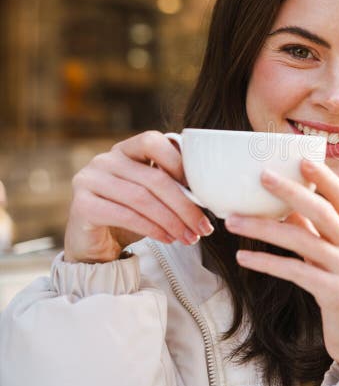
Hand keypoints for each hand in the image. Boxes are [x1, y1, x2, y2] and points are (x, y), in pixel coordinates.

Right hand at [64, 131, 213, 262]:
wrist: (95, 244)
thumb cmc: (131, 215)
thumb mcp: (153, 194)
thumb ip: (171, 182)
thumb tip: (209, 190)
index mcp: (125, 149)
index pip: (153, 141)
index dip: (179, 163)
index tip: (201, 191)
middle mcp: (104, 160)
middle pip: (153, 178)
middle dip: (184, 205)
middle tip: (203, 227)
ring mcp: (89, 180)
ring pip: (142, 198)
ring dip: (172, 221)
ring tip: (189, 237)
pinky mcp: (82, 206)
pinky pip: (126, 216)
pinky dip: (152, 228)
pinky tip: (168, 238)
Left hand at [225, 159, 338, 372]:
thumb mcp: (329, 255)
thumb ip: (311, 231)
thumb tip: (281, 207)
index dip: (324, 176)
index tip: (301, 159)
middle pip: (322, 211)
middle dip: (291, 191)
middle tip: (262, 176)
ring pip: (302, 240)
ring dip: (264, 228)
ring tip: (233, 220)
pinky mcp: (333, 292)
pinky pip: (295, 271)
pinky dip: (267, 262)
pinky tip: (244, 256)